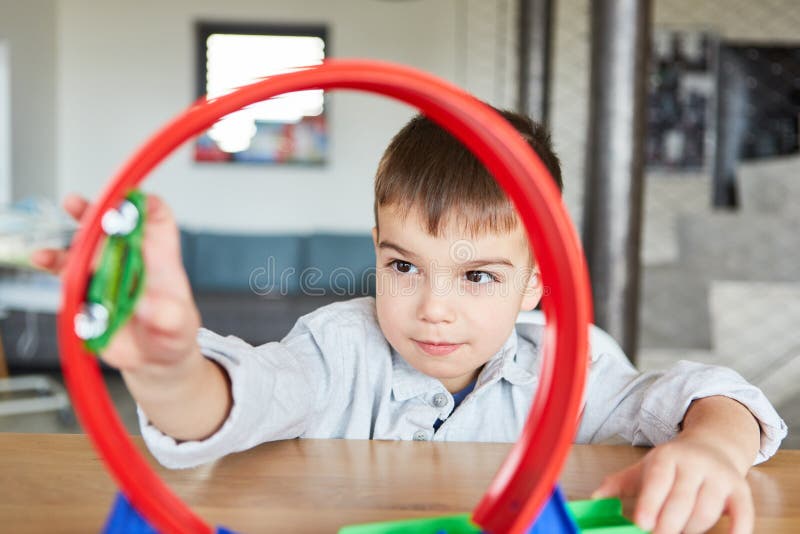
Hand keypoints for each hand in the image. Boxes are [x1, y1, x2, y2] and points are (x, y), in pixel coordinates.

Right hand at [31, 193, 201, 374]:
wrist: (153, 358)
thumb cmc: (172, 333)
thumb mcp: (179, 326)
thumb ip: (168, 317)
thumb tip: (150, 308)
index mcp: (160, 259)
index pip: (157, 219)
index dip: (147, 206)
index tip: (135, 203)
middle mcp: (130, 259)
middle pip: (116, 225)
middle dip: (101, 212)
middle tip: (87, 209)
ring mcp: (106, 273)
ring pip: (88, 244)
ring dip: (75, 234)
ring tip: (64, 226)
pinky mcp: (86, 290)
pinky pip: (67, 273)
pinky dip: (54, 263)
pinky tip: (43, 259)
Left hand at [592, 435, 753, 533]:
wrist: (711, 446)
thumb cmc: (671, 464)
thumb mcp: (643, 468)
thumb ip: (618, 484)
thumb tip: (593, 498)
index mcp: (667, 457)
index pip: (658, 481)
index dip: (651, 504)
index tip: (642, 525)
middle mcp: (695, 463)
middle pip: (683, 500)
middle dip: (669, 524)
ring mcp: (720, 476)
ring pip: (707, 511)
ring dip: (691, 529)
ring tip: (677, 532)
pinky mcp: (741, 491)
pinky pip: (743, 514)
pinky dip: (737, 531)